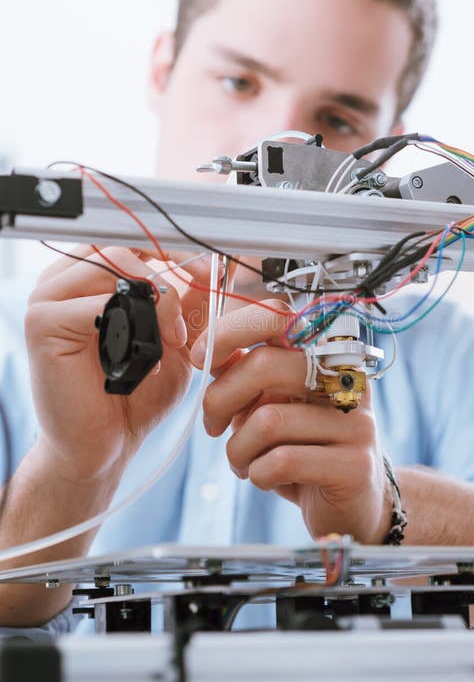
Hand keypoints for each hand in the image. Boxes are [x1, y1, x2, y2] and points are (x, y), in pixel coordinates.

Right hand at [25, 246, 214, 481]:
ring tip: (169, 340)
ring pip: (111, 265)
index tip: (208, 271)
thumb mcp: (177, 338)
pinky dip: (127, 327)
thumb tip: (224, 263)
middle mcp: (65, 280)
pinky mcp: (41, 325)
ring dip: (152, 300)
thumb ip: (192, 301)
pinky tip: (141, 356)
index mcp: (92, 276)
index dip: (175, 249)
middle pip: (124, 244)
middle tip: (186, 321)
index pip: (134, 237)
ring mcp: (47, 298)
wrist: (106, 445)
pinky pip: (93, 303)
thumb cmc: (136, 392)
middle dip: (168, 277)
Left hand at [192, 300, 391, 542]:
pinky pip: (282, 461)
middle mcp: (347, 380)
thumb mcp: (272, 404)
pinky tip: (265, 479)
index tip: (201, 360)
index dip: (230, 331)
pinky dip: (258, 474)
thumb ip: (245, 374)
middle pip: (264, 366)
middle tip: (213, 425)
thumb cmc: (304, 449)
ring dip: (238, 449)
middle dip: (220, 400)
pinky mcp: (355, 464)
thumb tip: (207, 350)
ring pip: (267, 421)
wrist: (352, 505)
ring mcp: (357, 421)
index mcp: (326, 355)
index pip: (278, 316)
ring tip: (242, 462)